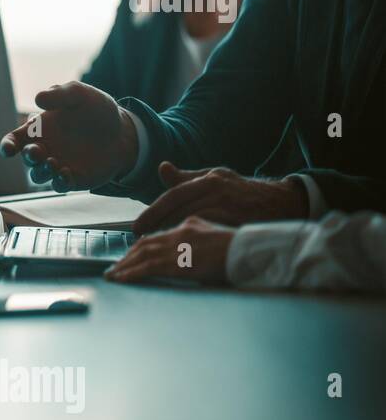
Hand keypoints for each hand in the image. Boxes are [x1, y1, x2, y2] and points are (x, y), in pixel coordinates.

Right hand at [0, 82, 139, 189]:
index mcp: (38, 129)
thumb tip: (38, 98)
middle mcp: (44, 149)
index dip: (8, 145)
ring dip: (42, 171)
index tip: (9, 149)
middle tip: (37, 151)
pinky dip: (59, 182)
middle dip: (29, 156)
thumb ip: (60, 94)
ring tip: (54, 163)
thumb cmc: (95, 109)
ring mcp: (56, 165)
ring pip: (38, 175)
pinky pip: (59, 185)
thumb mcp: (80, 94)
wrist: (122, 131)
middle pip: (27, 158)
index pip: (15, 140)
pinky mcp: (72, 178)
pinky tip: (66, 174)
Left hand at [105, 216, 235, 284]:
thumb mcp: (215, 232)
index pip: (158, 236)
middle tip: (116, 267)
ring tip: (113, 275)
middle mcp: (179, 234)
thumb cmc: (241, 247)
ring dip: (125, 266)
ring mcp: (178, 249)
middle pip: (145, 244)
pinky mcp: (179, 264)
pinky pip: (148, 268)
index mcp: (188, 226)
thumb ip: (198, 232)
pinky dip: (132, 273)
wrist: (251, 252)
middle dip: (128, 257)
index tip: (131, 254)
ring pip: (143, 256)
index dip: (141, 245)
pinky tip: (121, 279)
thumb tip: (188, 235)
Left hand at [132, 162, 307, 234]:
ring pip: (191, 221)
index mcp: (209, 178)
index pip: (173, 195)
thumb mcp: (217, 178)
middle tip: (140, 241)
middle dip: (156, 226)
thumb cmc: (243, 191)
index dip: (153, 212)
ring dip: (171, 235)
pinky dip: (193, 242)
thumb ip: (187, 178)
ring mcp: (229, 205)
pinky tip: (180, 252)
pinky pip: (209, 233)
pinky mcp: (237, 221)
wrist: (283, 202)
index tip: (137, 226)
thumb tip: (162, 168)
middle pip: (178, 209)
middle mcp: (217, 189)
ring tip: (155, 248)